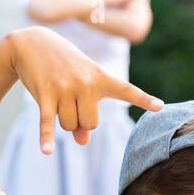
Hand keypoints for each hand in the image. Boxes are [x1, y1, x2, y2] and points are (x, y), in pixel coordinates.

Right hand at [6, 26, 162, 153]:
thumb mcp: (81, 85)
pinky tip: (46, 151)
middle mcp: (85, 82)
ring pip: (70, 126)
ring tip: (56, 100)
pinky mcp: (44, 94)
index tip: (160, 107)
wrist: (32, 43)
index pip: (126, 90)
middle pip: (90, 124)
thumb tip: (83, 140)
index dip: (143, 99)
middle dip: (80, 122)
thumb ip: (86, 113)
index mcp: (100, 77)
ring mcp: (65, 87)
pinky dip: (46, 137)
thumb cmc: (63, 67)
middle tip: (71, 103)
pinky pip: (48, 122)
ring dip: (63, 123)